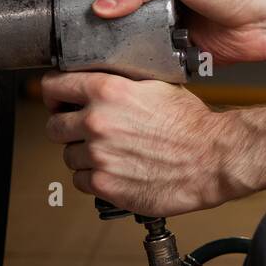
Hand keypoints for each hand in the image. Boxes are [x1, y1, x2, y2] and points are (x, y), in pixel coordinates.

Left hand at [41, 71, 250, 215]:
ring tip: (108, 153)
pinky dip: (93, 177)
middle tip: (85, 130)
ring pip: (67, 155)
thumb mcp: (156, 85)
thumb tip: (101, 80)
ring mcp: (98, 156)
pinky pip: (80, 181)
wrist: (211, 158)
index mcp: (107, 91)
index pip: (54, 85)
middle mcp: (97, 122)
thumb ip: (121, 82)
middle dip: (67, 126)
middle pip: (53, 125)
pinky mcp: (104, 185)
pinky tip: (113, 170)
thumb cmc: (191, 124)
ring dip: (83, 154)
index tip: (58, 99)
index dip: (55, 92)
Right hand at [79, 0, 265, 65]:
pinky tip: (129, 62)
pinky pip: (146, 50)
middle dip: (94, 6)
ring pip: (127, 25)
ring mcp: (165, 14)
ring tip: (96, 46)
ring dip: (114, 35)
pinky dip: (137, 56)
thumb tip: (103, 5)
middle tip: (76, 21)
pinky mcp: (175, 41)